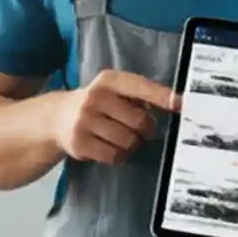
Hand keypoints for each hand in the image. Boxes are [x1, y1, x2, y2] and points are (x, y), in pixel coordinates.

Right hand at [52, 70, 180, 165]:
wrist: (56, 117)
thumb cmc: (97, 104)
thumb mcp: (112, 90)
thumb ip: (138, 95)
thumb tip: (174, 105)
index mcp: (108, 80)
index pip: (140, 86)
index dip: (161, 96)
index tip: (181, 104)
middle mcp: (95, 97)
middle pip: (139, 121)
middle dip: (146, 130)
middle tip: (141, 131)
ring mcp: (85, 120)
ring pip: (128, 142)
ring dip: (131, 145)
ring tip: (121, 138)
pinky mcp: (79, 142)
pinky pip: (114, 156)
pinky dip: (118, 156)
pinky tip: (110, 148)